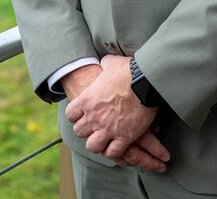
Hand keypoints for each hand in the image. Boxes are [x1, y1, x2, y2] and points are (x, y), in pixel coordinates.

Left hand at [64, 55, 169, 169]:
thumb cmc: (129, 71)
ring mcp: (108, 129)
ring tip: (103, 140)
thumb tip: (104, 63)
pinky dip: (113, 151)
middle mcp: (94, 117)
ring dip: (97, 144)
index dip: (76, 116)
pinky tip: (117, 146)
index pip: (70, 115)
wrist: (146, 82)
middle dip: (86, 130)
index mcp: (87, 100)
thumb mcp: (111, 63)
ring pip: (93, 146)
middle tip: (94, 127)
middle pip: (79, 132)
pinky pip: (112, 153)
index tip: (83, 115)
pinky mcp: (124, 137)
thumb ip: (103, 65)